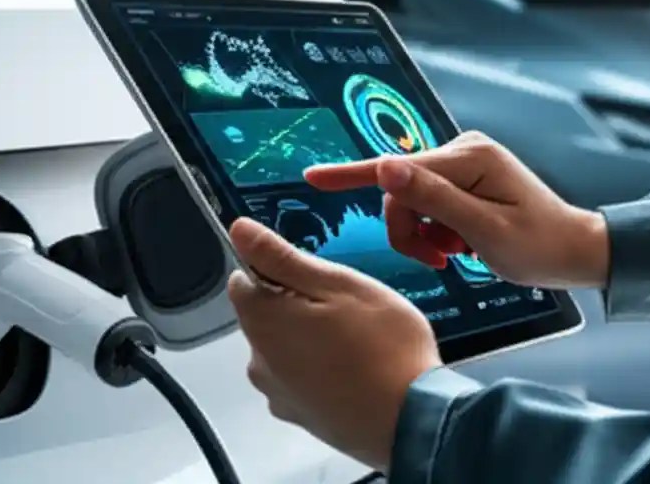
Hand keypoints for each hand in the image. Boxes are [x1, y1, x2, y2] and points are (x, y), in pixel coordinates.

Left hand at [226, 218, 441, 471]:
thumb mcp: (338, 285)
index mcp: (263, 320)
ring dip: (311, 338)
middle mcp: (258, 360)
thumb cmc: (383, 347)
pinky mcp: (299, 415)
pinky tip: (354, 370)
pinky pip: (300, 378)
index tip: (319, 276)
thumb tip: (239, 230)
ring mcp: (277, 393)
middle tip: (349, 308)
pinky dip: (320, 370)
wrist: (411, 420)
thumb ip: (282, 257)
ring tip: (358, 341)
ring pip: (285, 347)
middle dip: (300, 304)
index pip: (244, 278)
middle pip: (267, 314)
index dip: (280, 268)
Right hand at [306, 131, 610, 289]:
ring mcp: (465, 163)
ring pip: (413, 202)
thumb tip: (386, 166)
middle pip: (402, 192)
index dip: (350, 176)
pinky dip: (437, 230)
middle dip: (410, 231)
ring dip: (426, 234)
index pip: (397, 169)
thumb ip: (433, 199)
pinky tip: (462, 244)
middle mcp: (465, 151)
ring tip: (457, 254)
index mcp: (469, 158)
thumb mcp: (484, 230)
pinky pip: (430, 204)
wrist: (576, 251)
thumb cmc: (539, 246)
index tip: (312, 178)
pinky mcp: (466, 178)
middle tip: (439, 261)